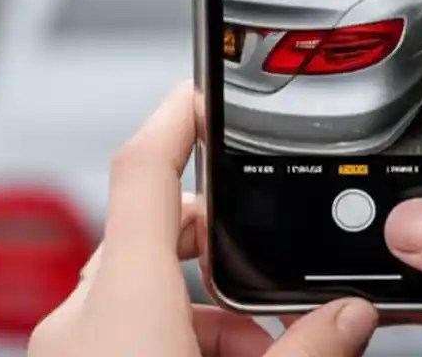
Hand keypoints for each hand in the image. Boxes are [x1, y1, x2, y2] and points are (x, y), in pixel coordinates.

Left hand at [29, 82, 378, 356]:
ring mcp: (70, 350)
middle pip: (153, 234)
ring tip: (262, 352)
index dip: (172, 118)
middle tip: (272, 278)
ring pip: (142, 290)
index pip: (140, 171)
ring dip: (206, 309)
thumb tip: (351, 316)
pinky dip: (175, 336)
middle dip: (221, 247)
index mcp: (121, 302)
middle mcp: (81, 320)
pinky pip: (125, 329)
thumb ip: (308, 347)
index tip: (201, 90)